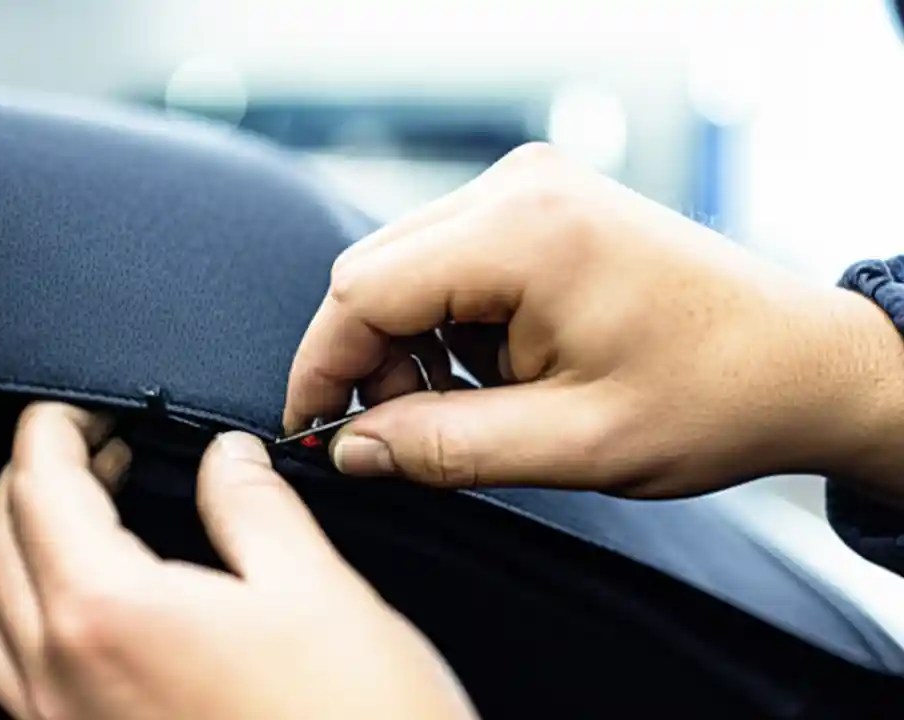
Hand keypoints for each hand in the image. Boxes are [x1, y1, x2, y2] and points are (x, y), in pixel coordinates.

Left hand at [0, 402, 477, 719]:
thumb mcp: (317, 593)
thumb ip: (255, 507)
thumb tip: (229, 458)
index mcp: (108, 616)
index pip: (38, 487)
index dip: (54, 428)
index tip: (82, 408)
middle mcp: (62, 681)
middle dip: (34, 477)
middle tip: (94, 448)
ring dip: (17, 551)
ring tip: (81, 522)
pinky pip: (15, 680)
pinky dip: (28, 621)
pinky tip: (93, 614)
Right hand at [285, 142, 903, 499]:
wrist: (801, 360)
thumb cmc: (713, 397)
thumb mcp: (572, 445)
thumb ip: (444, 448)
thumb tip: (351, 449)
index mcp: (524, 235)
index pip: (363, 291)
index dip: (323, 368)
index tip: (311, 429)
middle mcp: (518, 190)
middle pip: (374, 272)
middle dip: (368, 360)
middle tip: (401, 434)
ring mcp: (530, 189)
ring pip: (404, 266)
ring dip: (408, 344)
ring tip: (467, 407)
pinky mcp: (540, 205)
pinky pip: (446, 260)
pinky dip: (445, 323)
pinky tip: (492, 370)